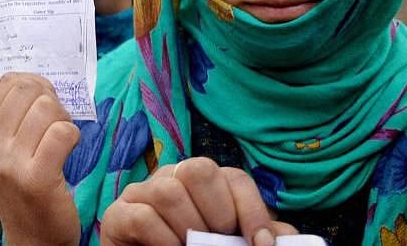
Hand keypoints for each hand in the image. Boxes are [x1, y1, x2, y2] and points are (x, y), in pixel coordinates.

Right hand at [0, 73, 80, 245]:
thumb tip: (38, 80)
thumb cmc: (25, 187)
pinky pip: (63, 132)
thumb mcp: (6, 151)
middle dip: (51, 98)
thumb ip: (14, 117)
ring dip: (64, 118)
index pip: (8, 83)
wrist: (32, 239)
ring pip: (47, 108)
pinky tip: (69, 150)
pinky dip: (74, 135)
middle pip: (28, 90)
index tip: (46, 100)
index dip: (34, 83)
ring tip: (62, 138)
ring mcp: (10, 163)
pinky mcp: (36, 178)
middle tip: (57, 120)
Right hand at [100, 158, 297, 245]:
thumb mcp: (230, 244)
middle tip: (218, 241)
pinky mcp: (117, 214)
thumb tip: (288, 236)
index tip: (261, 243)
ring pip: (169, 190)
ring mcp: (142, 193)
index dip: (252, 210)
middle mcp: (171, 178)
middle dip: (217, 211)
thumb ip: (258, 235)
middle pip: (198, 168)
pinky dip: (164, 240)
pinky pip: (144, 216)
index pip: (233, 178)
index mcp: (202, 184)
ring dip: (189, 228)